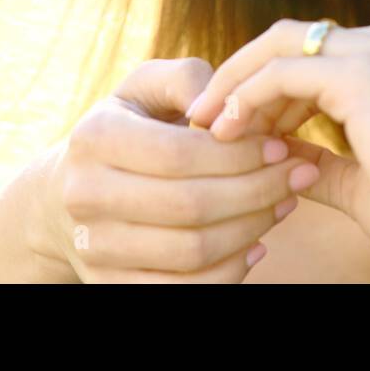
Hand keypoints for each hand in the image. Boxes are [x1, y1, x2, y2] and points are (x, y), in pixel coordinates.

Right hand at [42, 57, 320, 281]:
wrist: (71, 189)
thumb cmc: (130, 125)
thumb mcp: (148, 87)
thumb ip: (186, 79)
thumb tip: (224, 103)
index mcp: (93, 137)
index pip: (178, 153)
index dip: (238, 154)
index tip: (281, 147)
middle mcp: (83, 195)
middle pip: (189, 206)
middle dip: (256, 191)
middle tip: (298, 176)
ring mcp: (93, 247)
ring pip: (192, 252)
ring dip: (251, 229)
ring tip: (283, 203)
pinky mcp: (109, 286)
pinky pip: (183, 292)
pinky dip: (229, 272)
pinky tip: (255, 243)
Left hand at [184, 19, 369, 265]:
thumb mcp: (367, 182)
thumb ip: (325, 164)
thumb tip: (283, 161)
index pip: (312, 53)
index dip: (266, 87)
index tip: (232, 126)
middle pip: (289, 37)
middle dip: (240, 74)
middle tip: (203, 116)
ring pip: (279, 45)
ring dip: (235, 83)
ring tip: (206, 124)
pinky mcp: (363, 74)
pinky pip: (281, 72)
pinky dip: (247, 97)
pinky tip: (226, 129)